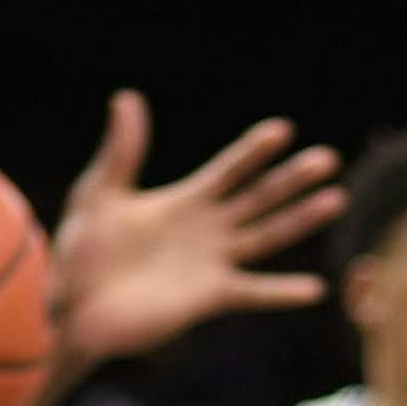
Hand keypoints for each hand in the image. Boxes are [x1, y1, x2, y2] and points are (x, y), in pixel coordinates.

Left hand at [42, 94, 344, 366]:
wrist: (71, 307)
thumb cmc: (79, 252)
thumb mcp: (99, 194)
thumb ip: (121, 152)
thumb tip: (127, 98)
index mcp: (184, 202)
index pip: (229, 171)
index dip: (254, 152)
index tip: (282, 130)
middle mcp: (206, 230)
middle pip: (259, 199)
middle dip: (292, 179)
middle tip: (327, 160)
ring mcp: (212, 264)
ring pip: (266, 237)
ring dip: (300, 220)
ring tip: (335, 200)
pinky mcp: (208, 298)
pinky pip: (253, 293)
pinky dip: (282, 292)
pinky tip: (315, 289)